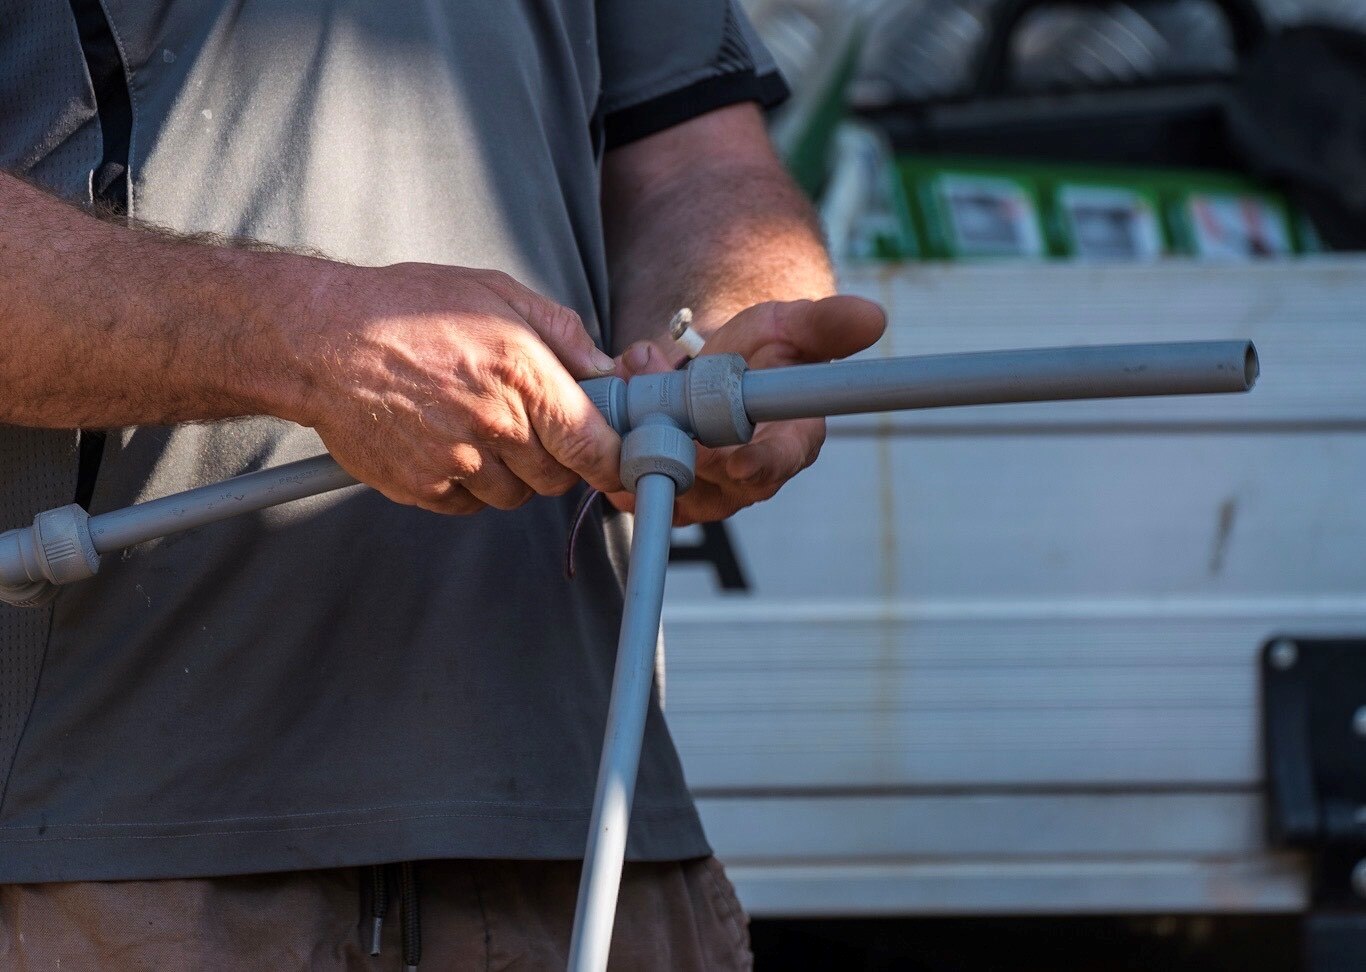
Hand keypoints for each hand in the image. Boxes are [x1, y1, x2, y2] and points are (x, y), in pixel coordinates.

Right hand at [279, 262, 622, 513]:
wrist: (323, 340)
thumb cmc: (408, 309)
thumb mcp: (498, 295)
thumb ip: (564, 335)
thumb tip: (606, 372)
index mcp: (524, 375)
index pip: (594, 446)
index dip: (613, 460)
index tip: (615, 459)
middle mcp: (494, 424)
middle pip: (559, 478)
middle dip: (557, 458)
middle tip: (531, 425)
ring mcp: (456, 463)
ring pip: (515, 495)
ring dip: (511, 472)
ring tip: (477, 425)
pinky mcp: (422, 488)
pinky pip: (469, 505)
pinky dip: (468, 484)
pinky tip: (446, 440)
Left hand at [611, 295, 884, 523]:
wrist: (719, 368)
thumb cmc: (765, 351)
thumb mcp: (791, 327)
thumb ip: (826, 325)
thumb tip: (874, 317)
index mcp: (790, 443)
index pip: (779, 465)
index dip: (759, 465)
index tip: (737, 459)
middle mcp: (748, 477)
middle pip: (715, 485)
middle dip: (683, 444)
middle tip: (662, 400)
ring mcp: (705, 490)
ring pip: (668, 484)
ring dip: (643, 436)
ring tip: (638, 378)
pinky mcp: (664, 488)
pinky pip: (633, 481)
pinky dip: (618, 444)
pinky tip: (618, 400)